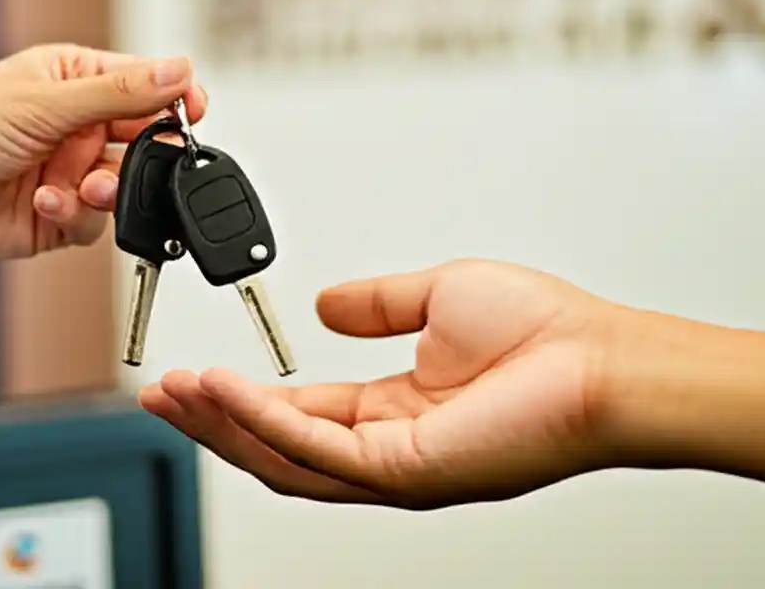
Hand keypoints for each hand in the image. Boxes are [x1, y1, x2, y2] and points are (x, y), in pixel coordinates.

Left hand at [0, 43, 205, 260]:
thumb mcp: (43, 103)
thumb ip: (119, 93)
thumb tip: (181, 69)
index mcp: (72, 79)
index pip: (145, 85)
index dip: (174, 98)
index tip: (194, 110)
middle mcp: (72, 126)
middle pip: (143, 142)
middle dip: (146, 155)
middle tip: (147, 160)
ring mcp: (65, 174)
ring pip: (123, 187)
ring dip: (109, 190)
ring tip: (84, 188)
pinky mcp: (53, 219)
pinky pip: (94, 223)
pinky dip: (78, 216)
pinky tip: (46, 204)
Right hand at [140, 259, 623, 509]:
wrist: (604, 360)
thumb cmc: (549, 334)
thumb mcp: (437, 296)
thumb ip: (375, 303)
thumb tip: (324, 304)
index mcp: (396, 412)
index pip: (299, 413)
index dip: (240, 396)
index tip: (194, 373)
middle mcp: (389, 449)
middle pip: (277, 447)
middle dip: (212, 422)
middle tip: (160, 395)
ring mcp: (395, 467)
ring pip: (283, 457)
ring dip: (221, 424)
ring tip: (173, 393)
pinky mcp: (403, 469)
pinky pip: (312, 446)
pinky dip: (258, 417)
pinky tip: (220, 389)